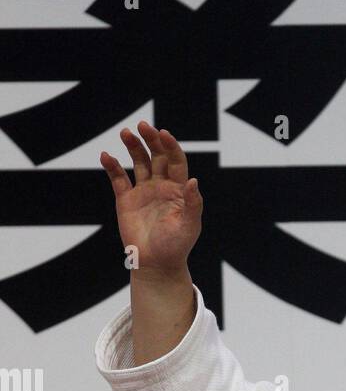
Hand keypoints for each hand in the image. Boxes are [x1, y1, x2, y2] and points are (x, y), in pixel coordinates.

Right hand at [99, 120, 201, 273]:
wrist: (156, 264)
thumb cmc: (177, 246)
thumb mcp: (189, 225)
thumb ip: (193, 203)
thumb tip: (194, 181)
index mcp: (179, 189)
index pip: (176, 161)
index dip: (170, 146)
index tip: (163, 134)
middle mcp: (161, 185)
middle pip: (156, 155)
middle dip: (150, 139)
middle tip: (142, 126)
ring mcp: (143, 191)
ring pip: (138, 162)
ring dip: (132, 146)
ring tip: (125, 133)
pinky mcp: (126, 199)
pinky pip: (118, 178)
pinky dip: (112, 166)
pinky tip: (106, 155)